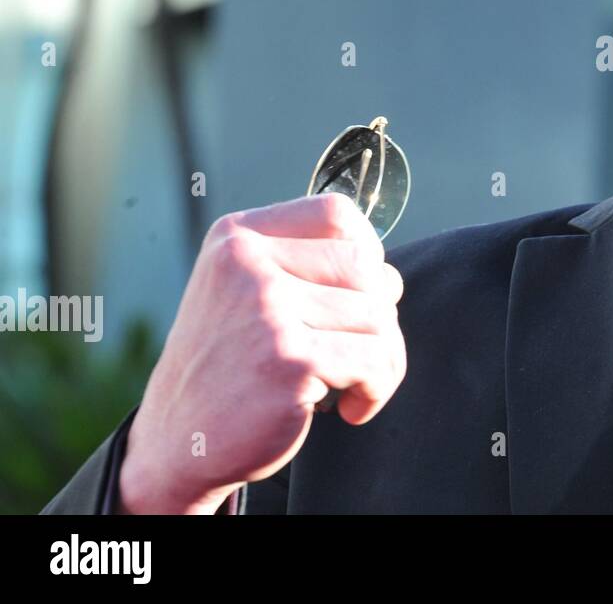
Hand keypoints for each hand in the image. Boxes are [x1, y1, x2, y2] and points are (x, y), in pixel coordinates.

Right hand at [117, 193, 406, 513]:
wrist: (178, 443)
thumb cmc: (229, 367)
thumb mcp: (247, 295)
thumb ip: (311, 271)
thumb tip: (390, 277)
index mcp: (237, 238)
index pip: (334, 213)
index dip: (365, 248)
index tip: (357, 292)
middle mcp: (247, 264)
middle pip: (365, 264)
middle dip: (379, 312)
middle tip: (358, 350)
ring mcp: (267, 310)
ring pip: (379, 315)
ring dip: (383, 358)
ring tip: (353, 383)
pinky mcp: (290, 361)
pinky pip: (376, 360)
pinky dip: (378, 388)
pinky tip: (351, 407)